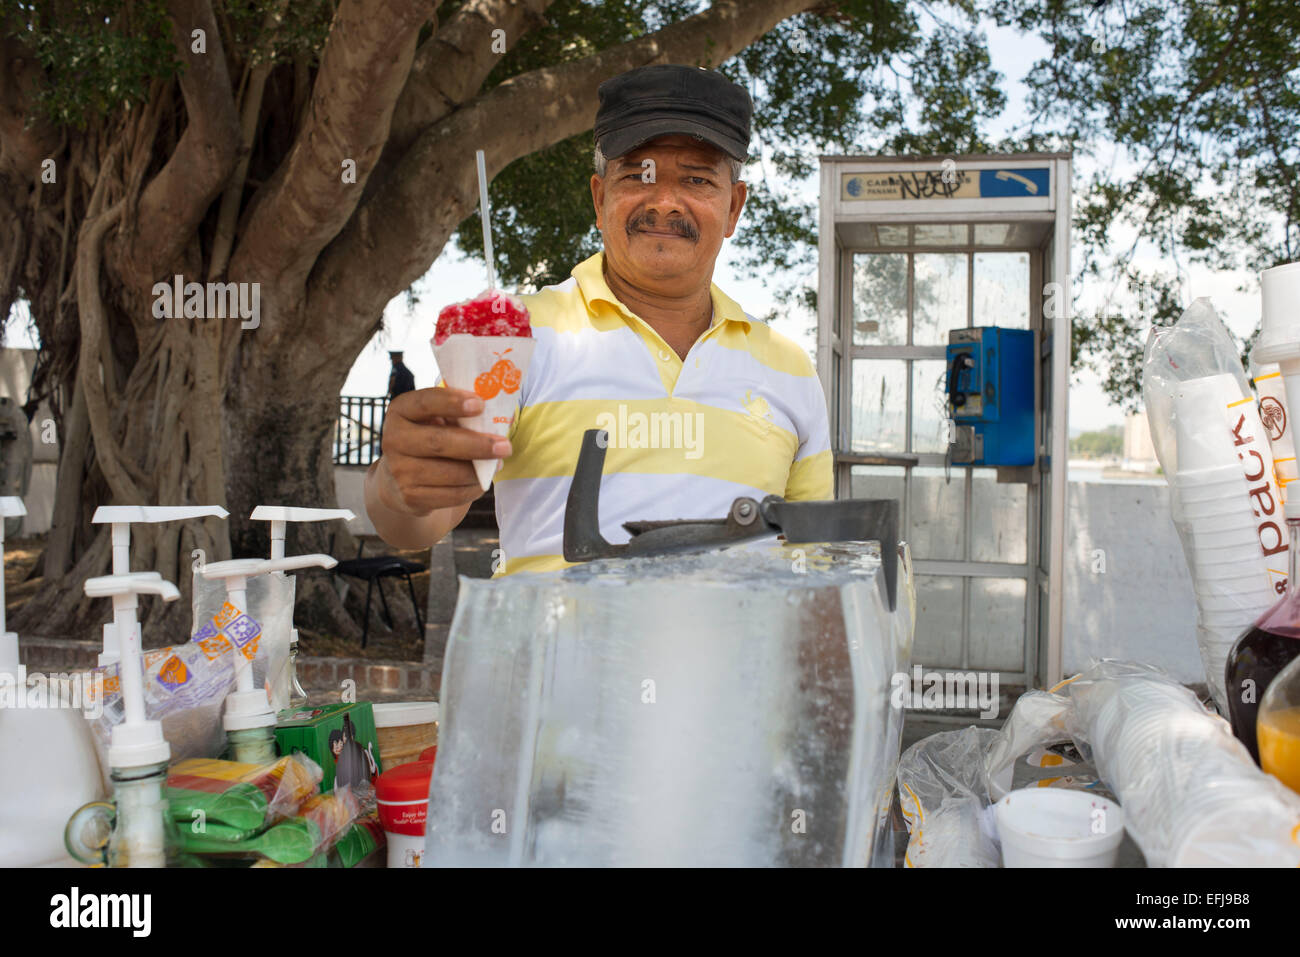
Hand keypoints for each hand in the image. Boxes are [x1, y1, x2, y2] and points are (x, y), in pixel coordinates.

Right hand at [374, 386, 511, 515]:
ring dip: (479, 471)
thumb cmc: (429, 438)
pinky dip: (472, 488)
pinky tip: (482, 481)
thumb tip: (501, 417)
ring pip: (449, 473)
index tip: (480, 404)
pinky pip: (451, 494)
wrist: (399, 479)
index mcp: (400, 411)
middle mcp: (393, 439)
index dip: (451, 402)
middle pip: (438, 442)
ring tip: (498, 464)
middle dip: (476, 445)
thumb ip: (459, 414)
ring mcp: (399, 470)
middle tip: (505, 446)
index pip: (424, 402)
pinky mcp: (410, 496)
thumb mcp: (436, 419)